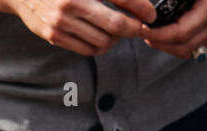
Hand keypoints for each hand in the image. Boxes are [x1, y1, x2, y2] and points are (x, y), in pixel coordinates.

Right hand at [5, 0, 155, 55]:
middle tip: (142, 26)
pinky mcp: (54, 36)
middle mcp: (70, 2)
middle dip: (135, 28)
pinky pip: (88, 50)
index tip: (151, 14)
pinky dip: (102, 46)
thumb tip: (137, 2)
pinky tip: (104, 36)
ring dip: (118, 39)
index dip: (141, 8)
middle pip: (116, 25)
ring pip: (104, 41)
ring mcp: (61, 22)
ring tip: (120, 30)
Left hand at [141, 0, 206, 58]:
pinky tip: (171, 32)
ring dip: (170, 45)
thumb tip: (153, 7)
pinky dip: (182, 42)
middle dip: (161, 43)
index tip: (144, 29)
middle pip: (184, 47)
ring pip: (191, 50)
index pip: (181, 33)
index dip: (159, 35)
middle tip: (145, 34)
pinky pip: (198, 44)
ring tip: (155, 34)